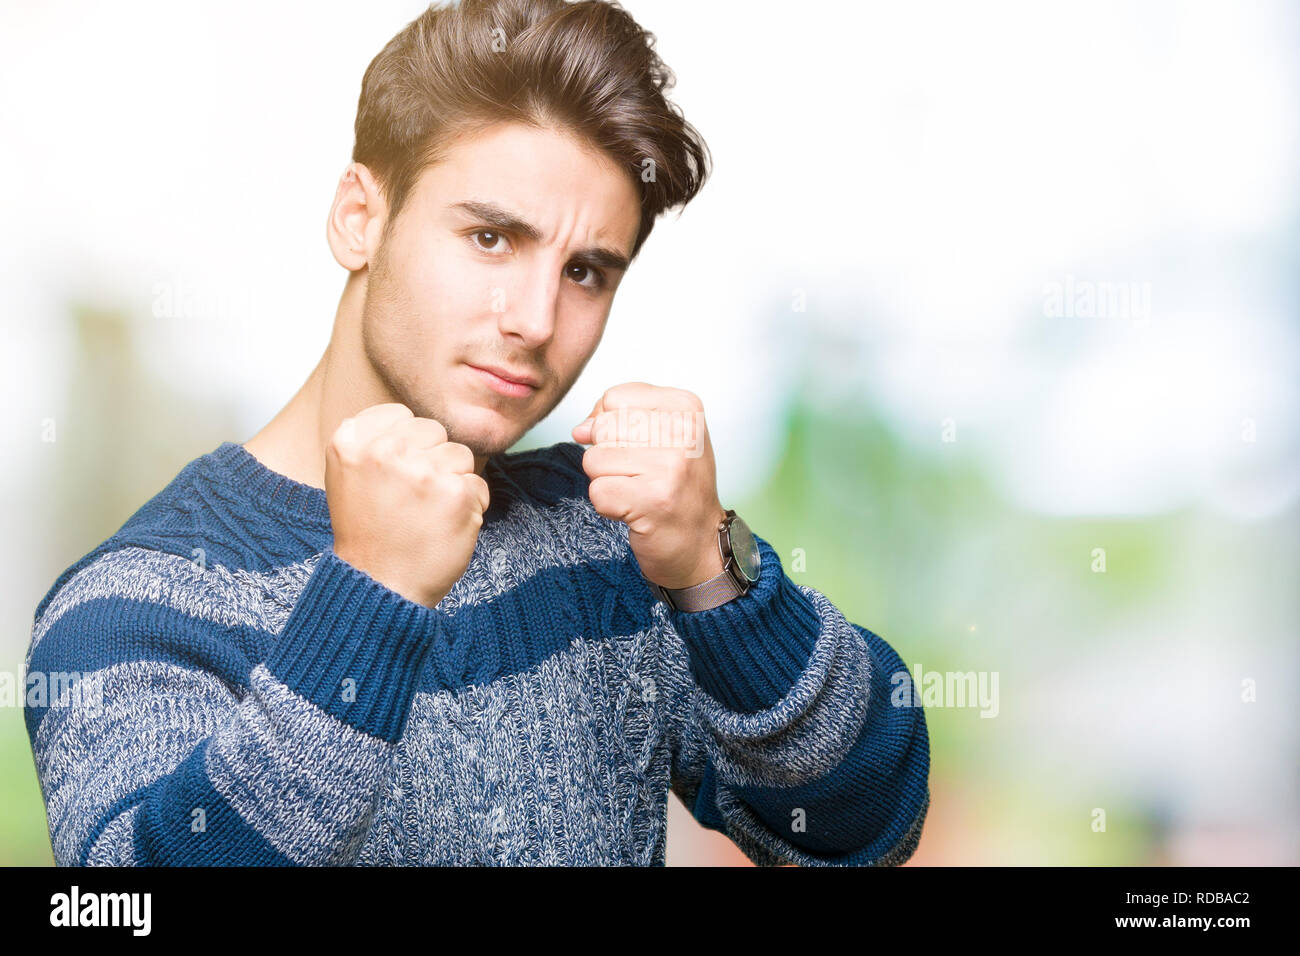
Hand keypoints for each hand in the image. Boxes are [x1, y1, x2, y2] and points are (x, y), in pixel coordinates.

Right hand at [326, 403, 489, 607]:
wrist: (379, 586)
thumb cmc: (368, 533)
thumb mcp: (349, 475)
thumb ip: (373, 440)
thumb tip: (411, 419)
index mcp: (351, 440)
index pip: (401, 414)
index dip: (407, 444)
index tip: (394, 475)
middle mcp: (385, 450)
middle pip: (433, 430)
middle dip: (432, 460)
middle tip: (410, 499)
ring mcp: (423, 470)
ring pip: (460, 455)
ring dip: (453, 483)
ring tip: (426, 514)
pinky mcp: (456, 493)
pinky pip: (478, 484)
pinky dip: (470, 507)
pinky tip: (444, 526)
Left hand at [572, 382, 726, 589]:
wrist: (700, 542)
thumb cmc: (676, 487)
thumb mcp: (659, 437)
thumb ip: (618, 420)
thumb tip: (580, 429)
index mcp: (686, 408)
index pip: (614, 398)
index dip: (610, 423)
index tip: (638, 447)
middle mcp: (683, 432)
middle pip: (602, 427)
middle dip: (609, 455)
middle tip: (642, 475)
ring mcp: (670, 467)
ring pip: (594, 459)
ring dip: (607, 481)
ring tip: (639, 492)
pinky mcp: (652, 500)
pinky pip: (597, 491)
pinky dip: (608, 506)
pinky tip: (635, 510)